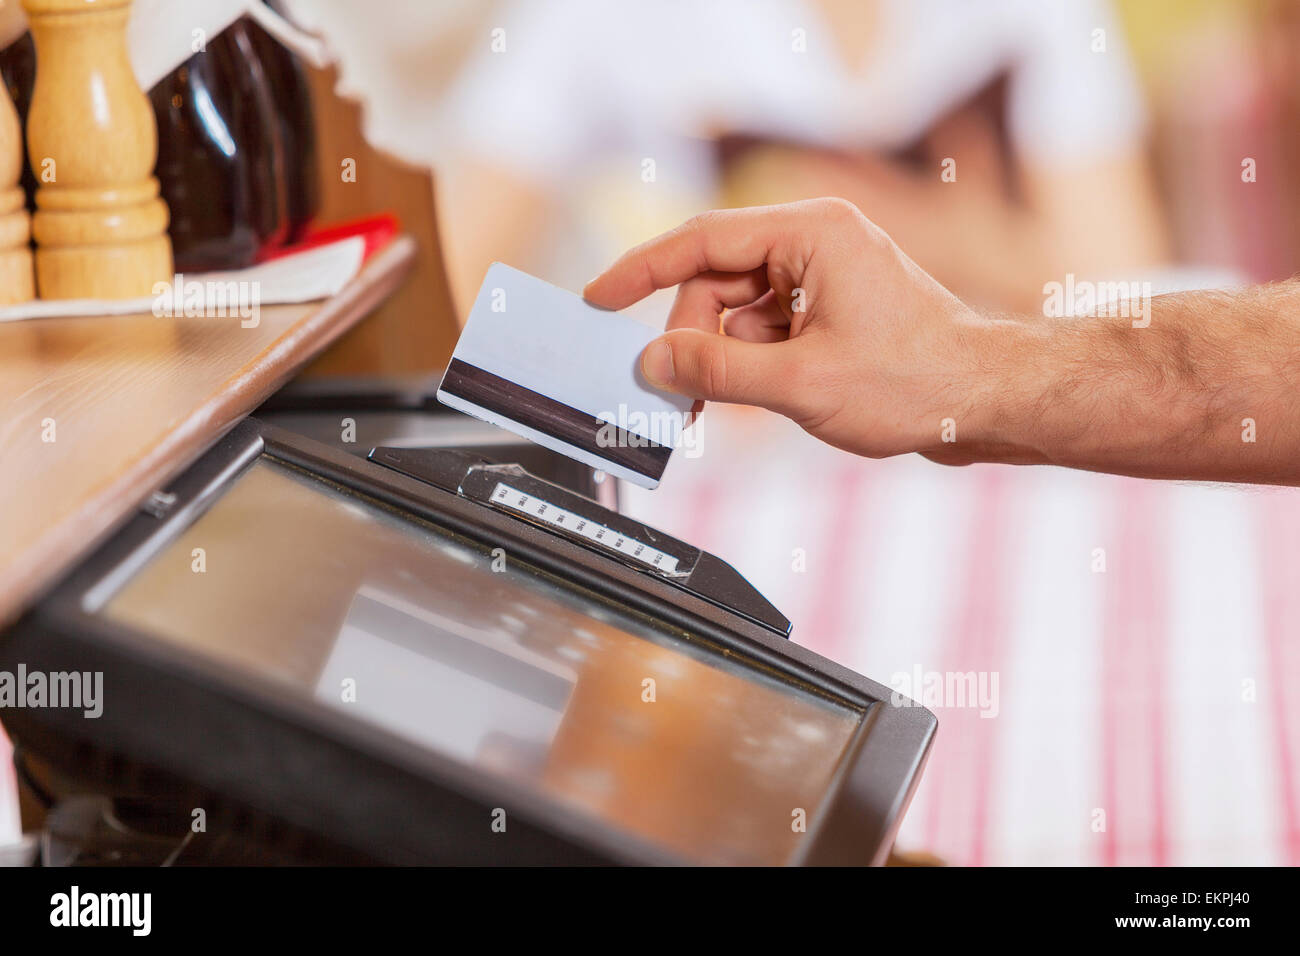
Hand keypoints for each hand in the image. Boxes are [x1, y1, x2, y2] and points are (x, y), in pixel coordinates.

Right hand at [583, 198, 1004, 461]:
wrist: (987, 403)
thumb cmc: (918, 381)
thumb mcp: (802, 383)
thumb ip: (717, 370)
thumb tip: (654, 364)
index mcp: (811, 233)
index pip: (700, 240)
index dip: (640, 270)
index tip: (598, 297)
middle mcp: (815, 243)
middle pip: (715, 281)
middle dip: (690, 338)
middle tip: (674, 395)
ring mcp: (822, 276)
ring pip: (736, 310)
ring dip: (721, 358)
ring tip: (717, 410)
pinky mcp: (829, 309)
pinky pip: (764, 327)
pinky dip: (748, 363)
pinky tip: (755, 397)